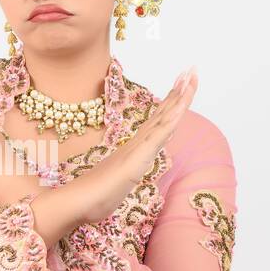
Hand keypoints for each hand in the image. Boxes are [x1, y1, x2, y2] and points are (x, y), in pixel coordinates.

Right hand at [72, 66, 197, 224]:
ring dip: (179, 97)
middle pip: (164, 112)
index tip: (181, 83)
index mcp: (136, 146)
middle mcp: (138, 141)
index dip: (172, 101)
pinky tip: (180, 107)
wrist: (78, 200)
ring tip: (189, 76)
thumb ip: (124, 170)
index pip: (159, 119)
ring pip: (164, 118)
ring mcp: (139, 148)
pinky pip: (158, 136)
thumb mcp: (119, 180)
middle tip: (191, 69)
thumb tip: (130, 166)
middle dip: (179, 90)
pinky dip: (170, 120)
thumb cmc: (95, 193)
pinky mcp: (138, 158)